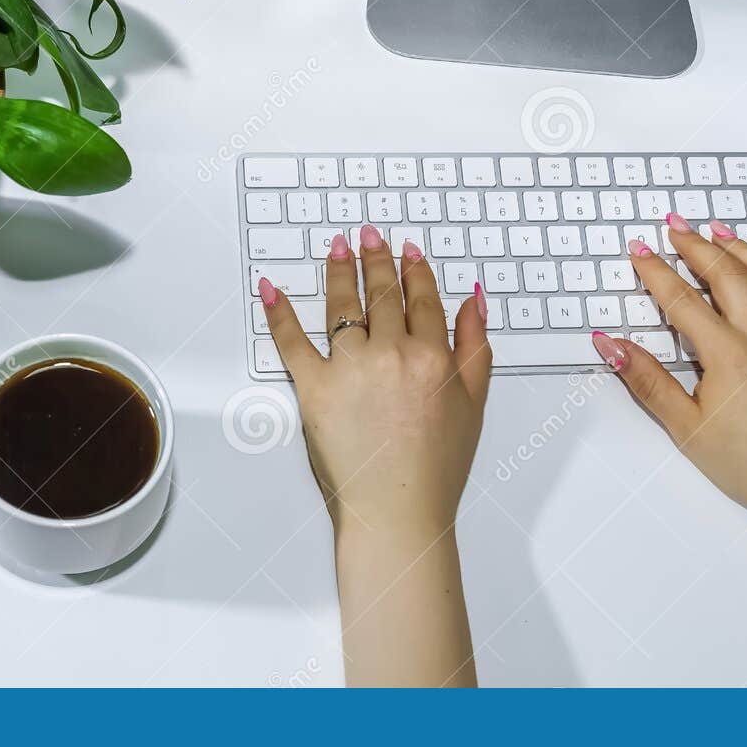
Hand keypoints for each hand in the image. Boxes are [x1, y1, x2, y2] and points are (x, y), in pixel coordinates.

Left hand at [257, 225, 491, 538]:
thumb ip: (475, 347)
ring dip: (338, 272)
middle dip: (375, 259)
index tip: (407, 251)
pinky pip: (292, 342)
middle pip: (383, 294)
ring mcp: (350, 369)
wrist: (398, 512)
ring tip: (336, 249)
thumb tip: (473, 301)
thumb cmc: (436, 469)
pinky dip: (278, 313)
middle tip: (367, 235)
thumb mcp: (474, 405)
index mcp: (433, 356)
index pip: (422, 298)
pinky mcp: (313, 389)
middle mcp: (392, 354)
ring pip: (342, 306)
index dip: (414, 270)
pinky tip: (270, 290)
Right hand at [596, 216, 746, 685]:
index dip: (656, 271)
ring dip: (741, 247)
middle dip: (696, 245)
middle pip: (727, 273)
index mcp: (728, 355)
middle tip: (675, 225)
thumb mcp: (685, 426)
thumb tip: (611, 344)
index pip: (682, 300)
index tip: (640, 250)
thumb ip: (646, 380)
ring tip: (718, 229)